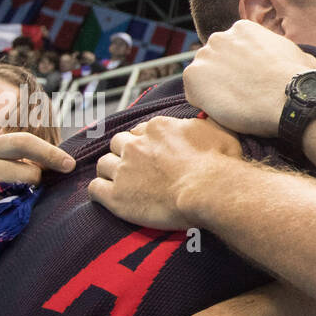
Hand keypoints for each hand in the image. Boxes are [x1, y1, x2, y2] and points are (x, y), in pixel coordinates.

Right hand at [0, 133, 74, 245]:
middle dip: (39, 183)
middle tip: (34, 191)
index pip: (22, 141)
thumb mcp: (0, 171)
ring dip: (24, 203)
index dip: (50, 152)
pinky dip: (8, 220)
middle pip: (27, 171)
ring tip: (11, 206)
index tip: (70, 165)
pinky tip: (1, 220)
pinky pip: (0, 217)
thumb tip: (66, 160)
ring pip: (17, 195)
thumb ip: (24, 162)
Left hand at [90, 115, 240, 229]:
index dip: (145, 144)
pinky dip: (100, 192)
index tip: (153, 155)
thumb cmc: (220, 164)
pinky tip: (110, 198)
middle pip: (117, 144)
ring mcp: (123, 170)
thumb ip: (208, 121)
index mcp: (157, 128)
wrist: (210, 191)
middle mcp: (135, 145)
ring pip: (103, 165)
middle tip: (137, 169)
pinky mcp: (116, 196)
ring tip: (124, 185)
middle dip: (124, 154)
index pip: (139, 131)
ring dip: (111, 173)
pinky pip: (94, 189)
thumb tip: (206, 116)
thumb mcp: (221, 132)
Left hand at [181, 20, 315, 136]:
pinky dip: (205, 104)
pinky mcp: (193, 76)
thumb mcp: (297, 53)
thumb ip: (282, 51)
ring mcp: (205, 56)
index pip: (231, 48)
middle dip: (224, 76)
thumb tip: (292, 57)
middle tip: (240, 95)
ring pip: (203, 76)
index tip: (248, 82)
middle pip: (214, 59)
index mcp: (242, 29)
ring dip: (214, 90)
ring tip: (234, 106)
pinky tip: (225, 112)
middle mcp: (220, 37)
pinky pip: (193, 93)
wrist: (291, 99)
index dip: (239, 68)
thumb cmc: (300, 80)